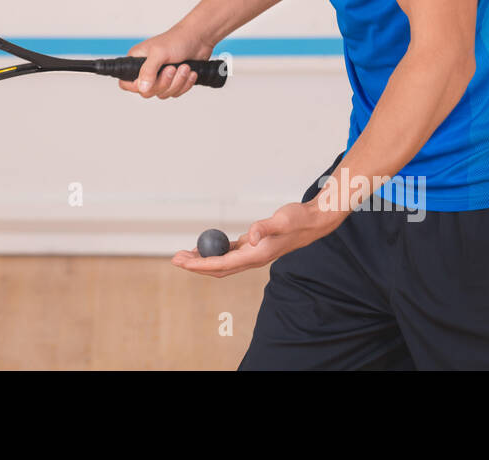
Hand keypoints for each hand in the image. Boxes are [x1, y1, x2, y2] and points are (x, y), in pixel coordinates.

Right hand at [119, 24, 215, 98]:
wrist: (198, 39)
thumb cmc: (177, 40)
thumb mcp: (159, 53)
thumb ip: (148, 71)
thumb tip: (142, 87)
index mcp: (137, 61)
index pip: (125, 83)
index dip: (136, 86)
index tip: (150, 80)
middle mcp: (147, 70)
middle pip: (147, 92)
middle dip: (164, 82)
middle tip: (172, 68)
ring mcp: (160, 77)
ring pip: (163, 93)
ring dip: (177, 82)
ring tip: (184, 67)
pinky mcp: (173, 82)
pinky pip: (175, 93)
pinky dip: (185, 84)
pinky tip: (189, 72)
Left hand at [171, 201, 341, 276]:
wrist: (312, 222)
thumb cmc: (297, 220)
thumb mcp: (281, 221)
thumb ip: (264, 228)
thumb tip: (249, 237)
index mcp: (256, 256)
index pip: (221, 264)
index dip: (200, 264)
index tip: (183, 261)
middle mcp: (252, 259)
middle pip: (218, 268)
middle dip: (195, 266)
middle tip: (175, 258)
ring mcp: (252, 254)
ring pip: (222, 262)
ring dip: (202, 260)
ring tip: (184, 255)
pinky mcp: (253, 247)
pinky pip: (229, 253)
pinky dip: (215, 251)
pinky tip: (205, 247)